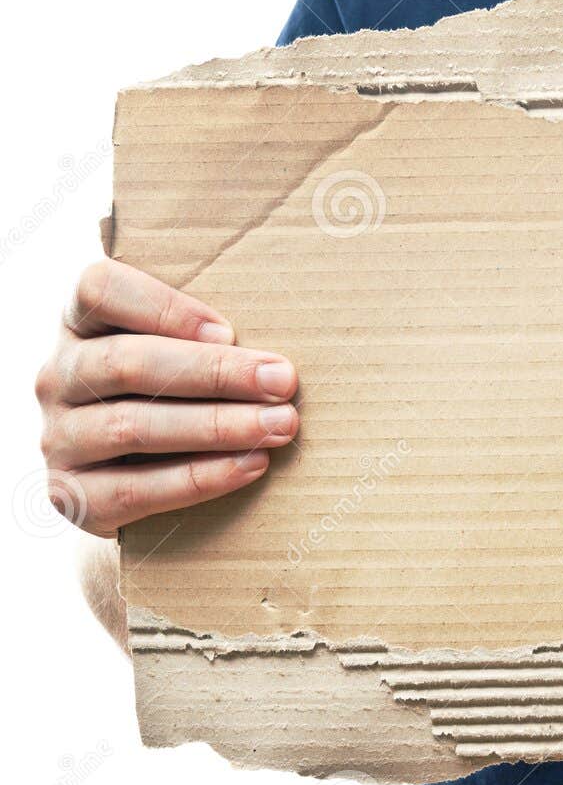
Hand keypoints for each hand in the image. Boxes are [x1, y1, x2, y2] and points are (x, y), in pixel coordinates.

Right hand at [35, 260, 298, 536]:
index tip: (229, 330)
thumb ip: (209, 340)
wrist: (132, 484)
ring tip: (279, 426)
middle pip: (128, 362)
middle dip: (216, 373)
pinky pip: (135, 489)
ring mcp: (58, 437)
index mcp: (80, 325)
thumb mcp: (181, 355)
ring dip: (217, 427)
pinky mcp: (72, 496)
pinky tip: (252, 465)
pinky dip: (200, 478)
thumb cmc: (176, 398)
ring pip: (132, 426)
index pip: (99, 288)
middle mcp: (57, 376)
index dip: (163, 306)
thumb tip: (278, 360)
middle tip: (283, 382)